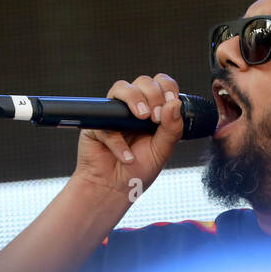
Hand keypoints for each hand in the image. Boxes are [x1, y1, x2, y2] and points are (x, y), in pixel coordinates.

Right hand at [73, 73, 184, 197]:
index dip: (167, 88)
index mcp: (153, 112)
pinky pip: (106, 122)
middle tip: (156, 117)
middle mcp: (133, 109)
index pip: (162, 85)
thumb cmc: (137, 171)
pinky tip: (127, 157)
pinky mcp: (96, 125)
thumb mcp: (162, 151)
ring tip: (142, 118)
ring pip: (121, 88)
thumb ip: (171, 129)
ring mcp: (114, 114)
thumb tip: (175, 104)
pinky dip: (118, 141)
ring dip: (135, 98)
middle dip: (153, 94)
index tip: (171, 103)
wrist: (113, 190)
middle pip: (143, 81)